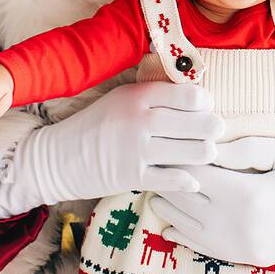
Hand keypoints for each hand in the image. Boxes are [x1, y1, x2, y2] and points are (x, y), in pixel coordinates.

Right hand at [0, 81, 224, 218]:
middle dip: (212, 127)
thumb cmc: (96, 125)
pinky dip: (189, 180)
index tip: (206, 106)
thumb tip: (195, 93)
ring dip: (205, 153)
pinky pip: (173, 179)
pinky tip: (193, 178)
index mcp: (138, 96)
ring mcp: (136, 150)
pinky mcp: (132, 177)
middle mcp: (139, 120)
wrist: (58, 158)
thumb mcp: (121, 98)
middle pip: (196, 123)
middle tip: (216, 130)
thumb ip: (154, 94)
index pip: (188, 95)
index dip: (205, 102)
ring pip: (191, 152)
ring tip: (206, 152)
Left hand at [150, 137, 274, 266]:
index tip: (166, 146)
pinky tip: (168, 225)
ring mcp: (240, 246)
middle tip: (154, 165)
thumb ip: (245, 149)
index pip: (197, 175)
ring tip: (155, 190)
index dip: (178, 159)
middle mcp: (239, 225)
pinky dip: (181, 236)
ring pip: (187, 227)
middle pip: (186, 201)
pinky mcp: (243, 258)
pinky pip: (202, 248)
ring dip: (169, 208)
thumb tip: (209, 148)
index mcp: (249, 194)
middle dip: (167, 182)